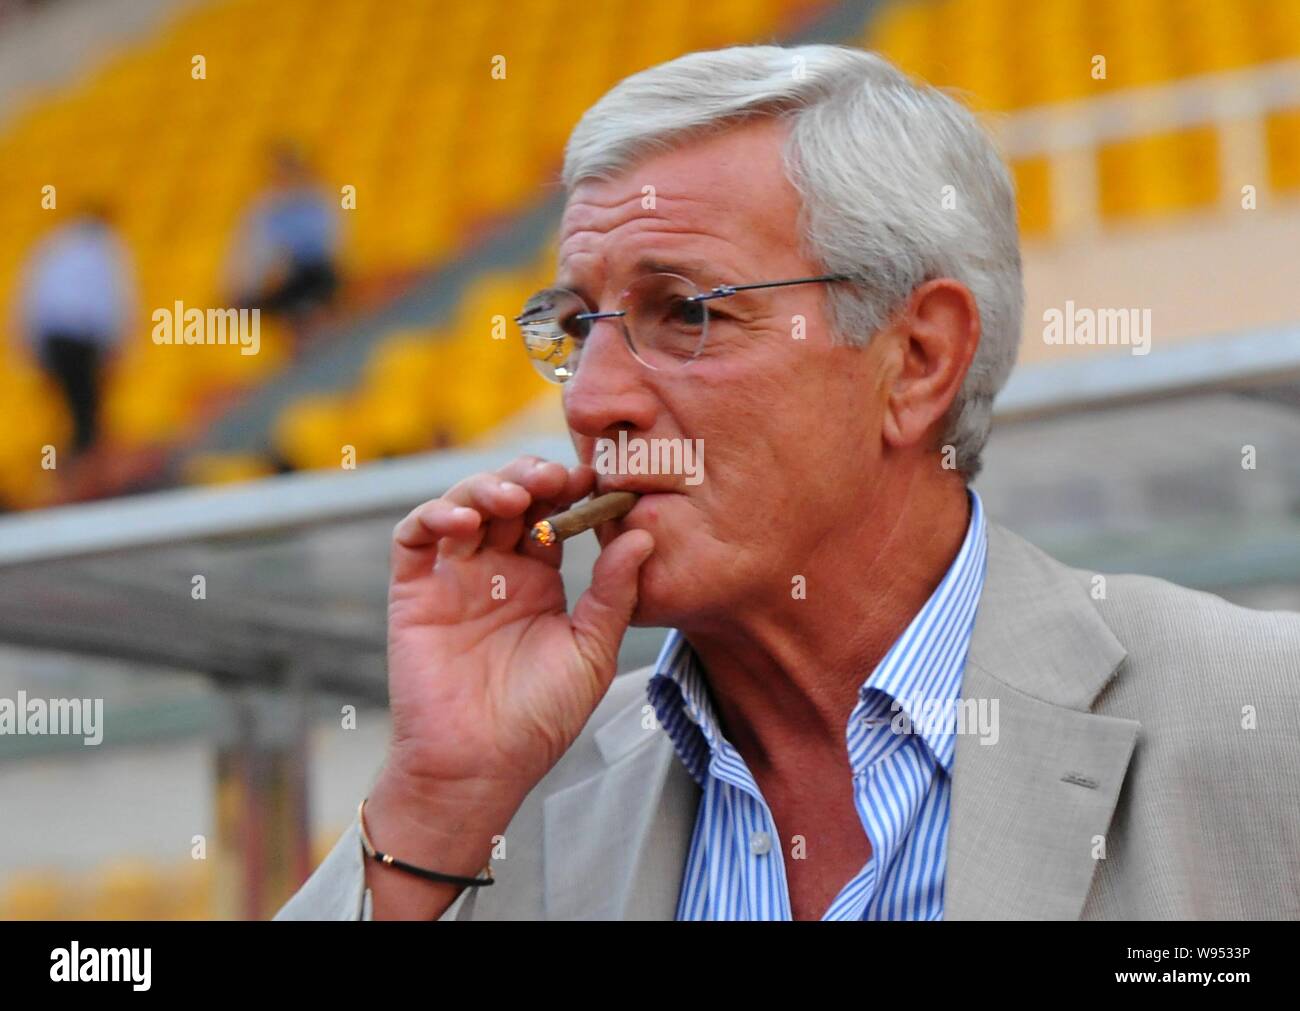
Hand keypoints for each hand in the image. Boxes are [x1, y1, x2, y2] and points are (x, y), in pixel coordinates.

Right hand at [382, 455, 654, 802]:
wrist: (480, 766)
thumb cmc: (539, 719)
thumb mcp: (591, 652)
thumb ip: (613, 593)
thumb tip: (643, 537)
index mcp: (539, 579)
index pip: (553, 513)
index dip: (571, 489)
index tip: (597, 479)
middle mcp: (495, 569)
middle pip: (509, 497)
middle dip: (533, 476)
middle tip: (557, 475)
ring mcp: (453, 576)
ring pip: (463, 504)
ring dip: (487, 487)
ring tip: (516, 496)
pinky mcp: (414, 590)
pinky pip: (414, 536)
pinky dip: (434, 515)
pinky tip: (464, 522)